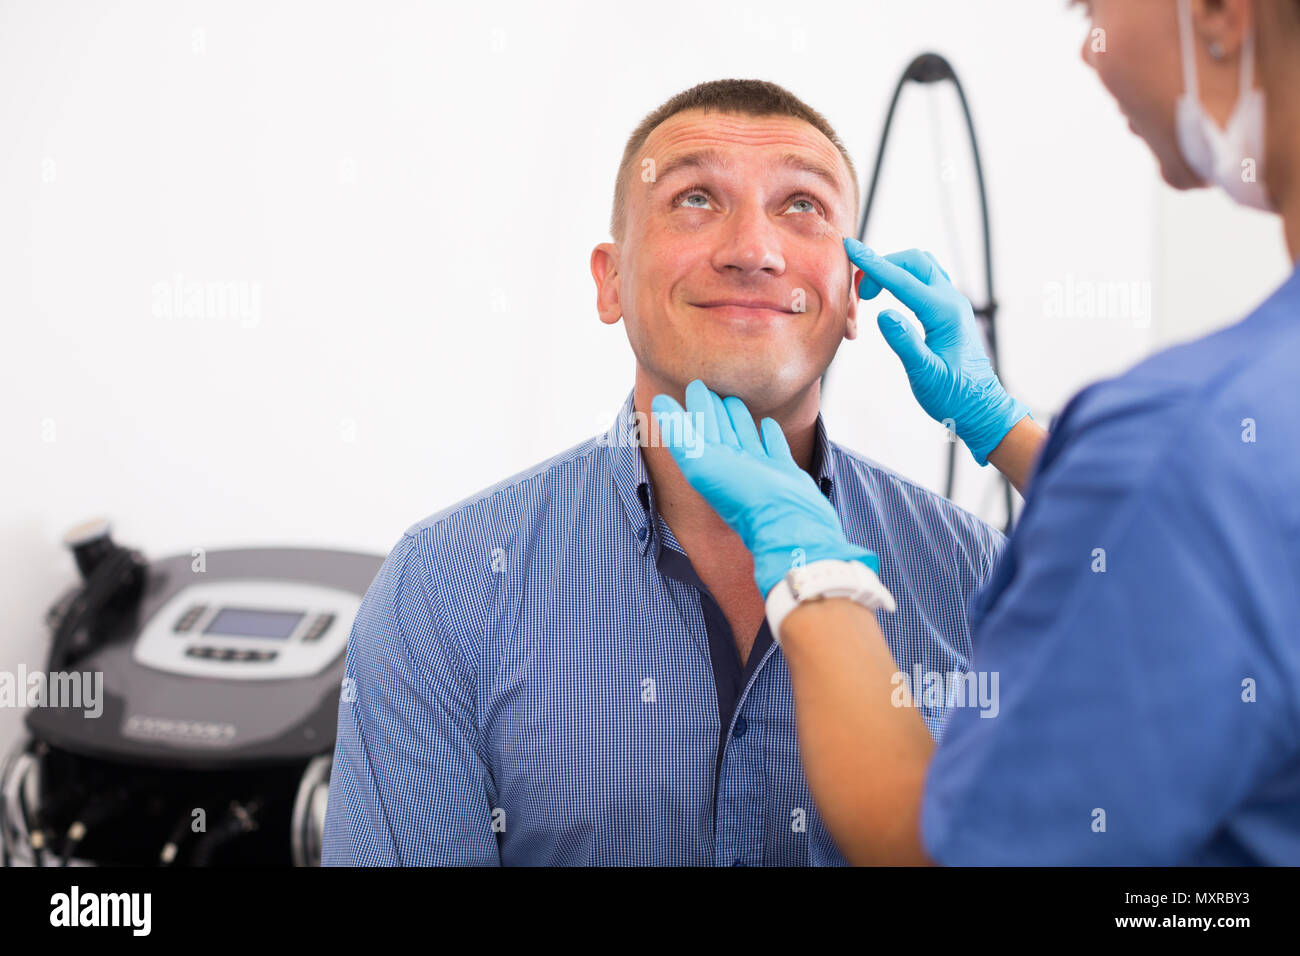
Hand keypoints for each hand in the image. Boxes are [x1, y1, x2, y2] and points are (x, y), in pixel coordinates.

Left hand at [651, 379, 880, 598]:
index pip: (701, 428)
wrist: (785, 522)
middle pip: (720, 430)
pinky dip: (769, 434)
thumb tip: (658, 401)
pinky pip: (773, 447)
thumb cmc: (741, 495)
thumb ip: (678, 432)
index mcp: (711, 462)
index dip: (695, 406)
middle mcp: (732, 465)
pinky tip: (768, 423)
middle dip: (712, 409)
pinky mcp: (782, 471)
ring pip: (744, 435)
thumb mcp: (700, 461)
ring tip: (733, 398)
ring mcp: (758, 468)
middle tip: (708, 385)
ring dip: (737, 418)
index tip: (693, 384)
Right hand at [844, 239, 1028, 465]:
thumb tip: (883, 314)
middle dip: (883, 266)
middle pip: (914, 262)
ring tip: (871, 294)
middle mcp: (951, 302)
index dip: (873, 264)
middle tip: (860, 294)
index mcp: (944, 313)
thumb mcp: (925, 375)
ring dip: (894, 270)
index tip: (850, 248)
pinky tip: (890, 296)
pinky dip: (903, 279)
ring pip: (921, 268)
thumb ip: (905, 342)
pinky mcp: (949, 311)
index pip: (903, 279)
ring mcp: (952, 304)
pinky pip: (925, 281)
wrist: (980, 408)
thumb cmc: (954, 396)